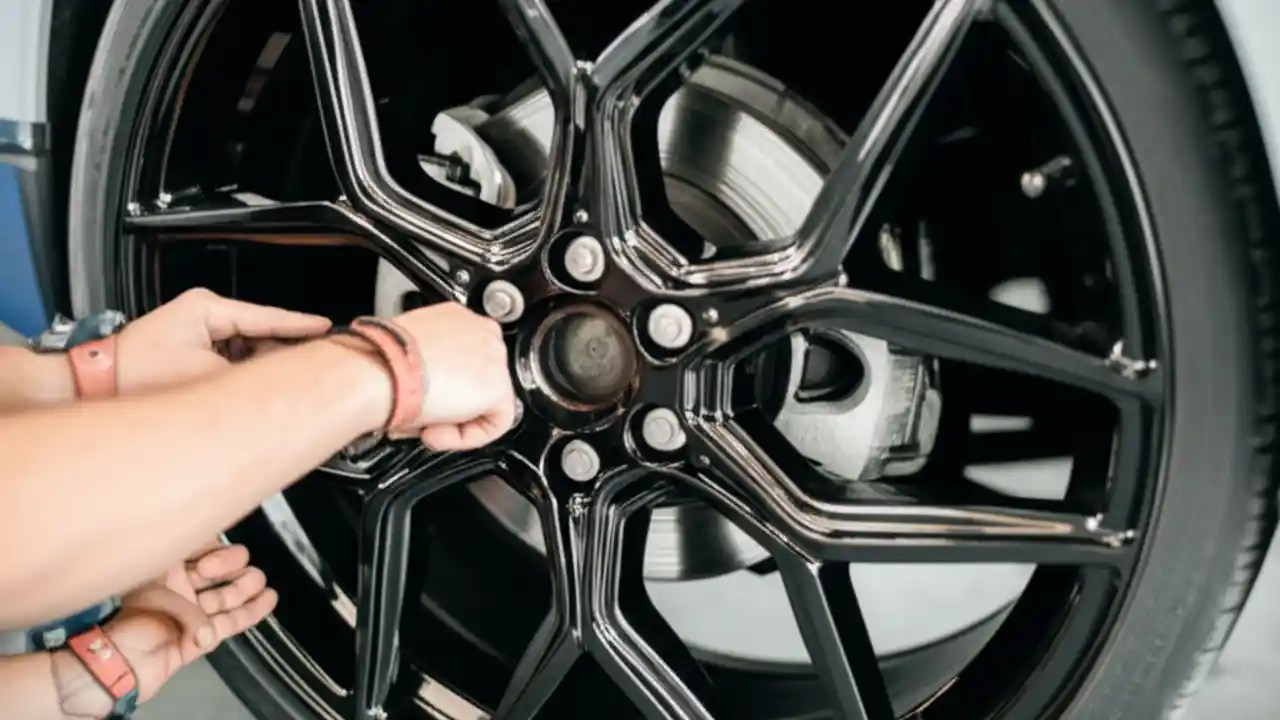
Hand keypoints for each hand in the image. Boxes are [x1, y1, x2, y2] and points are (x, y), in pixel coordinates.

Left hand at [52, 543, 276, 715]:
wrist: (116, 665)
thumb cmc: (128, 624)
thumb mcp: (154, 597)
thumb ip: (192, 609)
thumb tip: (214, 631)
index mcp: (165, 568)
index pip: (200, 543)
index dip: (212, 547)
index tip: (203, 563)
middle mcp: (181, 586)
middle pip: (220, 566)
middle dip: (228, 565)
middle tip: (209, 575)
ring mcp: (193, 610)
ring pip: (229, 593)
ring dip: (246, 586)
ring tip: (259, 585)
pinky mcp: (202, 634)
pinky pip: (232, 620)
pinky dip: (252, 611)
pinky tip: (269, 599)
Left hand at [117, 288, 331, 393]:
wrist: (97, 385)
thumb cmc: (137, 376)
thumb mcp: (206, 376)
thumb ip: (251, 374)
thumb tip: (282, 376)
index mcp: (207, 307)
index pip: (266, 316)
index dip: (300, 325)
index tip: (327, 328)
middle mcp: (204, 312)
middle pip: (260, 331)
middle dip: (280, 351)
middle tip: (307, 367)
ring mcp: (198, 328)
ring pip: (247, 345)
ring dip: (260, 364)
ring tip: (275, 383)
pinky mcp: (194, 345)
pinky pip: (232, 354)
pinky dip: (243, 370)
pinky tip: (250, 386)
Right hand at [388, 302, 515, 449]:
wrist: (380, 371)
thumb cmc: (380, 364)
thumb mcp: (406, 355)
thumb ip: (425, 366)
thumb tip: (425, 388)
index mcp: (454, 316)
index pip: (462, 357)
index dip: (442, 386)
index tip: (421, 397)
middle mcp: (479, 329)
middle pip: (477, 378)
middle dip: (450, 404)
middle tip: (422, 416)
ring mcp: (494, 356)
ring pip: (487, 400)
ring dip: (455, 421)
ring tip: (426, 425)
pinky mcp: (500, 387)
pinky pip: (495, 422)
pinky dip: (469, 436)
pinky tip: (438, 432)